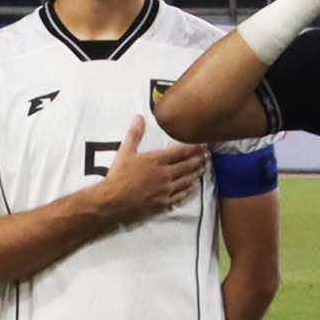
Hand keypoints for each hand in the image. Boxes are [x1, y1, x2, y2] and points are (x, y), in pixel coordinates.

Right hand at [87, 113, 208, 225]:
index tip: (204, 144)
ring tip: (203, 168)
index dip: (194, 148)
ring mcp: (165, 189)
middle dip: (199, 160)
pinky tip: (191, 187)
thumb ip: (135, 134)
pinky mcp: (163, 202)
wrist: (112, 200)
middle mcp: (164, 174)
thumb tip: (139, 117)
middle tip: (208, 156)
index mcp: (156, 160)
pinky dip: (188, 190)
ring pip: (186, 180)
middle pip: (187, 165)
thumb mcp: (125, 152)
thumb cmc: (118, 175)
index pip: (180, 152)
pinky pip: (180, 195)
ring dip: (196, 174)